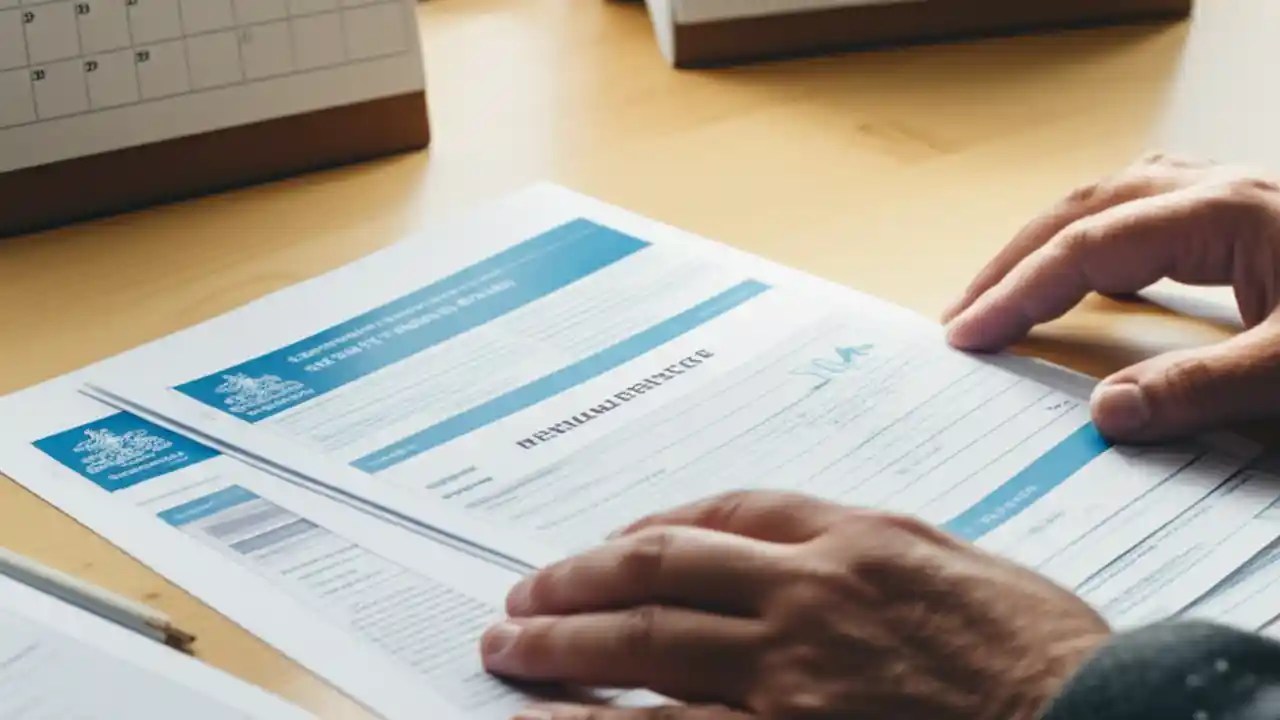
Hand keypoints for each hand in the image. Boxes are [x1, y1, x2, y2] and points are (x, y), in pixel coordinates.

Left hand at [481, 491, 1108, 719]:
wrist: (1096, 718)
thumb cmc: (1047, 655)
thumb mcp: (961, 571)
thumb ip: (877, 558)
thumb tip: (816, 561)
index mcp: (856, 535)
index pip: (729, 509)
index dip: (658, 523)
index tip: (615, 540)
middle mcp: (810, 587)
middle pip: (663, 566)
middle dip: (580, 578)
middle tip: (523, 592)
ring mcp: (793, 666)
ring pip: (648, 641)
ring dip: (565, 642)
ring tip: (508, 644)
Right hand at [943, 154, 1279, 441]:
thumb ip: (1203, 388)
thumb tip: (1105, 412)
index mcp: (1224, 212)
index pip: (1088, 247)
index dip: (1019, 291)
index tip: (970, 333)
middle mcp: (1219, 190)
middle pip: (1084, 211)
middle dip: (1013, 264)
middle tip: (963, 315)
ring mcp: (1233, 196)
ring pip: (1111, 203)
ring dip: (1049, 245)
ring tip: (1008, 289)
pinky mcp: (1247, 216)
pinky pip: (1146, 214)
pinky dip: (1098, 242)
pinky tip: (1095, 272)